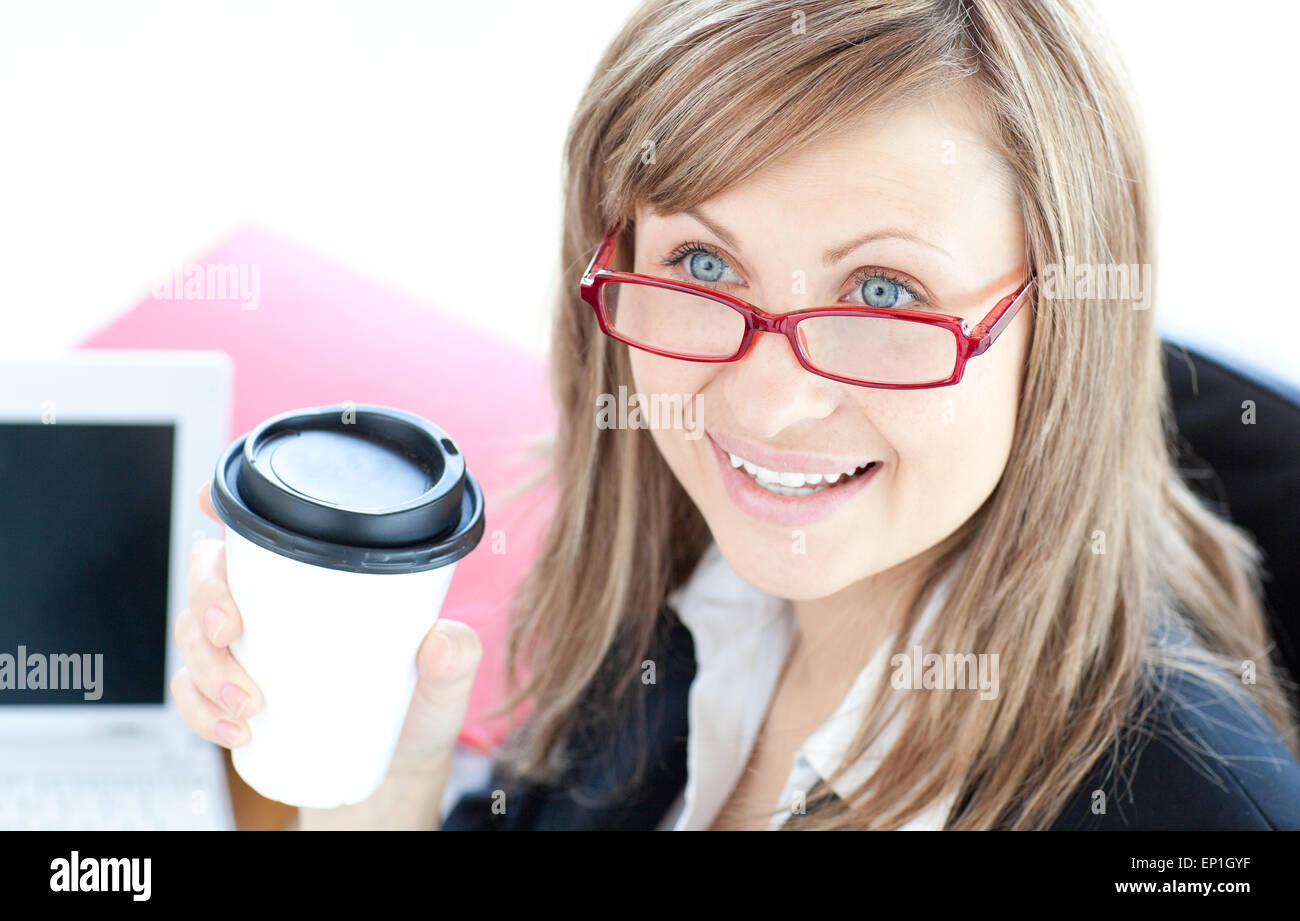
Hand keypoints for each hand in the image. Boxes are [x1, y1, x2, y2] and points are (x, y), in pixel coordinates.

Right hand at [169, 481, 483, 822]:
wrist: (395, 770)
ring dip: (205, 668)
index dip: (224, 509)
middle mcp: (271, 606)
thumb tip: (441, 643)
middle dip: (206, 598)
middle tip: (229, 634)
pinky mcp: (231, 696)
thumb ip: (457, 657)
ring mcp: (245, 650)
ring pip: (191, 635)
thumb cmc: (418, 705)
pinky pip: (190, 694)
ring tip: (249, 704)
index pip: (262, 532)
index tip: (206, 503)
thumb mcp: (446, 679)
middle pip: (208, 575)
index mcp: (318, 580)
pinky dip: (201, 711)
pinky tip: (233, 729)